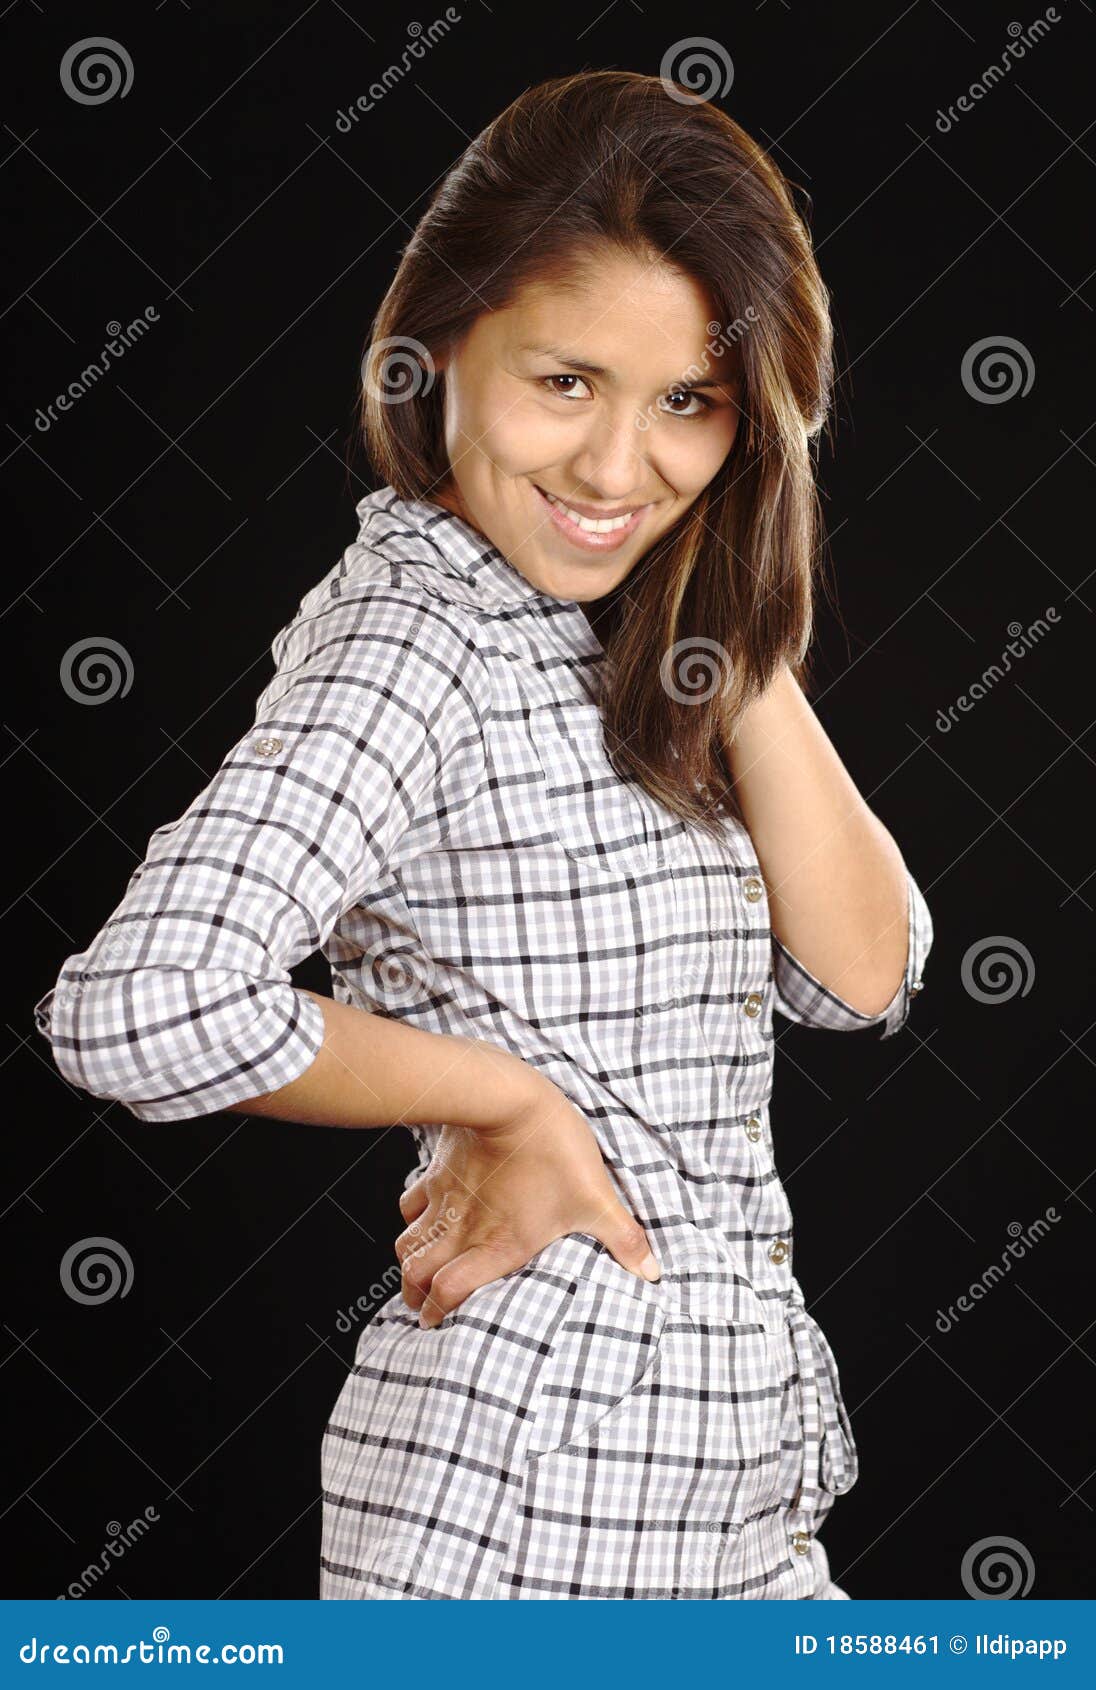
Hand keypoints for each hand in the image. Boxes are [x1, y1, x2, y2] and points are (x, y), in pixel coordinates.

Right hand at [394, 1074, 660, 1328]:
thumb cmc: (553, 1148)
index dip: (437, 1310)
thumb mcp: (597, 1198)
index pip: (451, 1291)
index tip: (435, 1322)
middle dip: (413, 1295)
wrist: (511, 1098)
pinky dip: (410, 1218)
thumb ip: (623, 1239)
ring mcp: (445, 1200)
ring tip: (413, 1272)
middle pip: (417, 1274)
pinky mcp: (438, 1172)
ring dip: (407, 1262)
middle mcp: (464, 1229)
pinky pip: (410, 1203)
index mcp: (499, 1244)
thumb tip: (653, 1272)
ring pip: (407, 1243)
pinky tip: (419, 1219)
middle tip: (419, 1306)